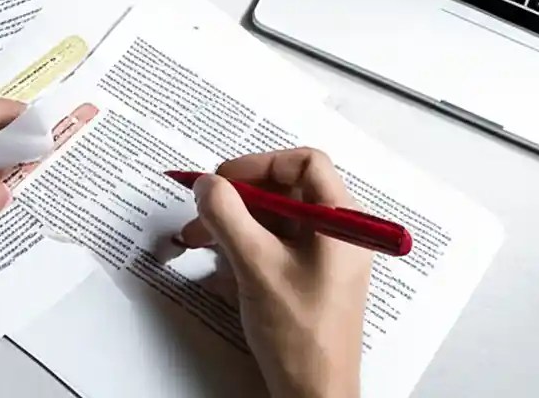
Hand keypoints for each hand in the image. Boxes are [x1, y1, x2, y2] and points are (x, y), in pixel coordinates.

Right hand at [177, 149, 371, 397]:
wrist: (315, 392)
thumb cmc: (299, 333)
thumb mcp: (256, 265)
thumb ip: (227, 216)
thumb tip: (206, 183)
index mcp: (341, 218)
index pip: (304, 163)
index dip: (260, 165)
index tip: (223, 181)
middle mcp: (338, 229)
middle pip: (285, 189)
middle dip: (238, 198)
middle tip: (202, 212)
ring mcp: (325, 255)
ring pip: (275, 219)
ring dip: (234, 224)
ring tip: (196, 239)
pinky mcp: (310, 277)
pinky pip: (275, 246)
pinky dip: (245, 248)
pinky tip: (218, 267)